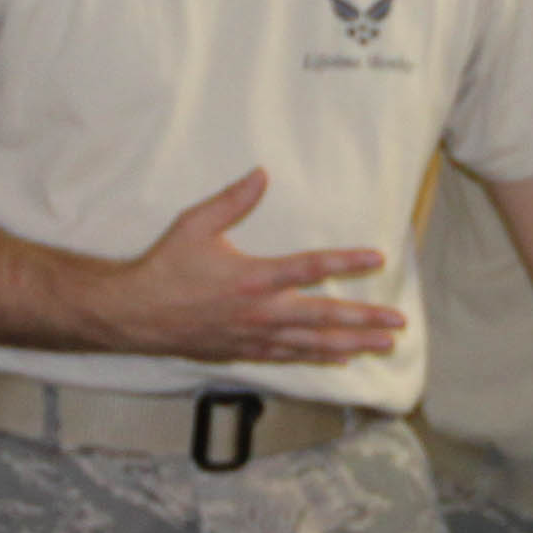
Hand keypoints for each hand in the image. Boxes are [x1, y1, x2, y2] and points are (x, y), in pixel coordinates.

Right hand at [93, 170, 402, 365]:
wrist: (135, 315)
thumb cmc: (165, 268)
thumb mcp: (195, 225)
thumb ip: (232, 200)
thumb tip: (261, 174)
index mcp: (253, 277)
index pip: (310, 267)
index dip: (346, 262)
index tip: (376, 259)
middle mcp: (261, 312)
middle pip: (324, 317)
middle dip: (364, 320)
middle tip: (397, 323)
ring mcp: (255, 337)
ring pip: (313, 344)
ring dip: (351, 344)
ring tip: (382, 345)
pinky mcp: (245, 352)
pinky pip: (290, 358)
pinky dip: (318, 358)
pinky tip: (340, 358)